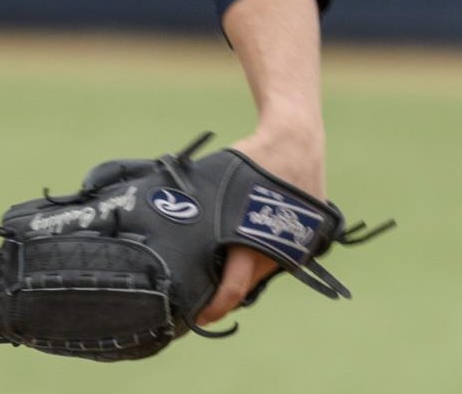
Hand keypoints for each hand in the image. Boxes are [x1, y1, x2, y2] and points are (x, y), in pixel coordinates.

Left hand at [195, 126, 325, 325]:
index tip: (198, 318)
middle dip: (223, 292)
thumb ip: (197, 207)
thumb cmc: (250, 160)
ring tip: (217, 268)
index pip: (233, 290)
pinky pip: (277, 256)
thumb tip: (155, 214)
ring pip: (262, 272)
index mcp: (254, 242)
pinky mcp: (305, 240)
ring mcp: (295, 248)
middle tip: (201, 294)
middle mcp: (278, 252)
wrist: (295, 143)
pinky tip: (241, 248)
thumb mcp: (215, 183)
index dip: (214, 308)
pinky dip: (259, 256)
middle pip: (247, 285)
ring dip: (242, 273)